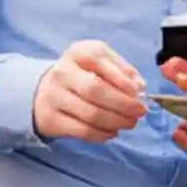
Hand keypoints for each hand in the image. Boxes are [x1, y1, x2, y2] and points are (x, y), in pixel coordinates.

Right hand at [32, 40, 147, 141]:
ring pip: (90, 114)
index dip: (121, 78)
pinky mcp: (50, 120)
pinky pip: (82, 131)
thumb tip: (140, 88)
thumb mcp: (102, 63)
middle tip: (140, 111)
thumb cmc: (83, 74)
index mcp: (78, 53)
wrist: (45, 90)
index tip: (138, 92)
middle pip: (94, 90)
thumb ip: (124, 71)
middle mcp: (62, 72)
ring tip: (130, 122)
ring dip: (116, 121)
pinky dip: (102, 134)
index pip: (99, 61)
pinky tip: (113, 131)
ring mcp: (53, 97)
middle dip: (122, 104)